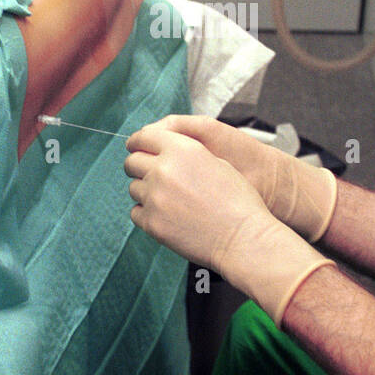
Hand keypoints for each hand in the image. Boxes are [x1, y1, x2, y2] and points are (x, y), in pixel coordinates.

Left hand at [140, 115, 337, 241]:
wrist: (243, 237)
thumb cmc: (237, 201)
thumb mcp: (217, 162)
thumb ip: (185, 153)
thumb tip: (163, 153)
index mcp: (181, 149)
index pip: (144, 137)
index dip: (138, 142)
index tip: (135, 147)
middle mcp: (163, 170)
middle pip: (132, 162)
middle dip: (138, 166)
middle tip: (150, 175)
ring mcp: (155, 197)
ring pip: (133, 188)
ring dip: (145, 191)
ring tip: (168, 200)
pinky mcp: (152, 222)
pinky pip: (136, 212)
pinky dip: (147, 213)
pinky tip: (167, 216)